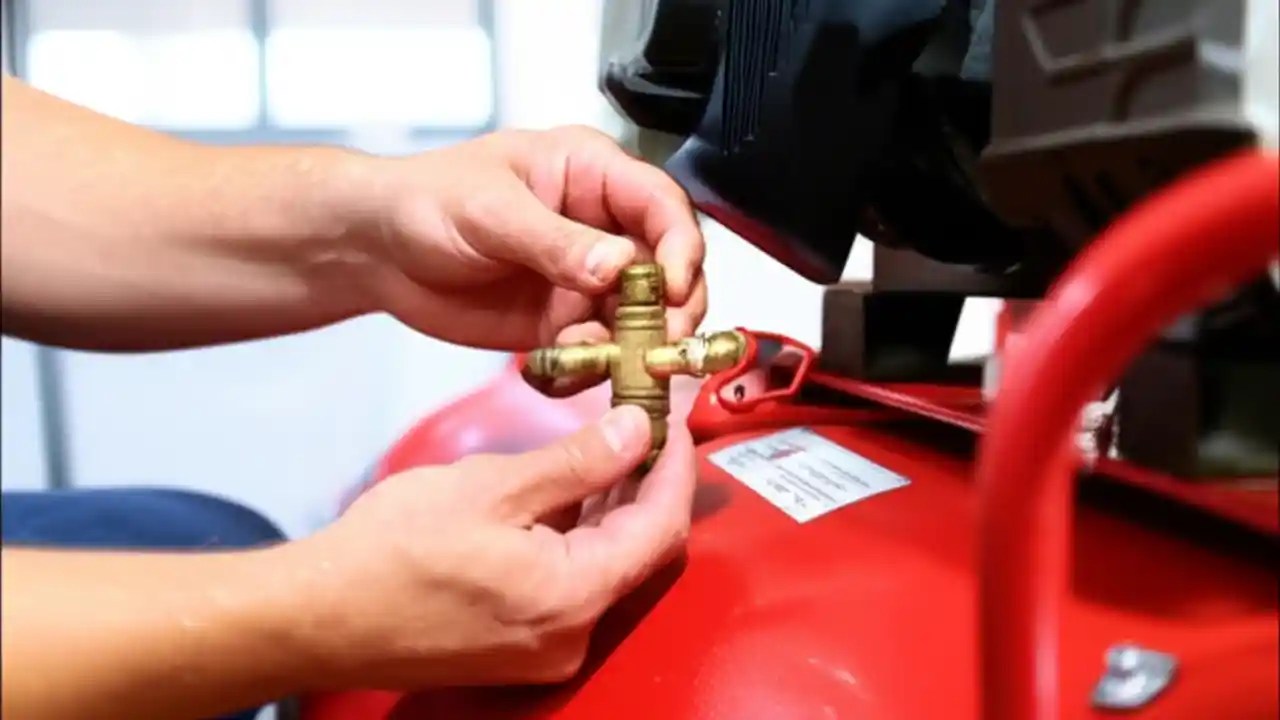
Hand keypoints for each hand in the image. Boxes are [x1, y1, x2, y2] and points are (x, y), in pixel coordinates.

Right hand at [285, 405, 694, 687]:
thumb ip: (576, 463)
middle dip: (647, 486)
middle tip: (644, 426)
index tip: (673, 420)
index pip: (660, 526)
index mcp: (573, 595)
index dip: (675, 467)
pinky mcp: (520, 648)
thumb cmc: (392, 551)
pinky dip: (580, 539)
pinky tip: (568, 496)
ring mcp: (546, 649)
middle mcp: (572, 635)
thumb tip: (636, 432)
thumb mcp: (492, 487)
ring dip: (613, 510)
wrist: (319, 615)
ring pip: (606, 568)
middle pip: (640, 551)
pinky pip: (573, 587)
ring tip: (611, 448)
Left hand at [352, 125, 706, 350]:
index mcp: (591, 174)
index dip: (681, 246)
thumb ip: (555, 241)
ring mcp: (586, 278)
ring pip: (642, 316)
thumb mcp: (490, 211)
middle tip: (663, 344)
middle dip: (673, 308)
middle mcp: (600, 226)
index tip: (675, 287)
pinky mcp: (564, 322)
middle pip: (668, 267)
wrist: (377, 252)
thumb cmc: (425, 202)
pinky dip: (595, 366)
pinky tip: (566, 368)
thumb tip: (617, 266)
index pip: (662, 205)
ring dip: (636, 345)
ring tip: (612, 363)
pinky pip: (601, 350)